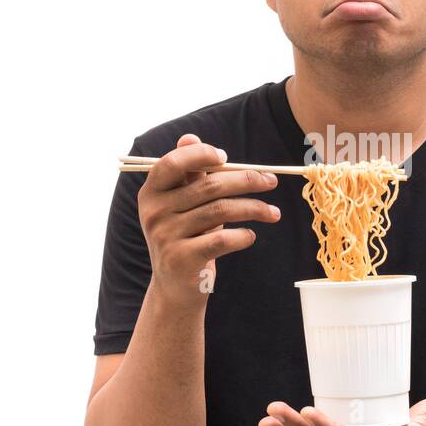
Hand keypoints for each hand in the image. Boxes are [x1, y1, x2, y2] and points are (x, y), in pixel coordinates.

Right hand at [135, 133, 280, 307]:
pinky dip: (243, 236)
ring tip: (273, 212)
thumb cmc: (186, 236)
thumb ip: (189, 173)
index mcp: (151, 192)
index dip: (200, 155)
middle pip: (208, 186)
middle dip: (246, 180)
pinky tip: (251, 235)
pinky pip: (222, 239)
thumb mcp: (183, 205)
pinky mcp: (181, 259)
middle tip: (271, 181)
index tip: (227, 157)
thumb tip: (191, 137)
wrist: (175, 288)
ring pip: (220, 211)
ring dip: (255, 208)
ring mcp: (165, 236)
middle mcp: (154, 212)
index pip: (172, 163)